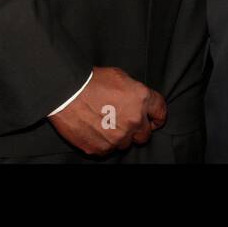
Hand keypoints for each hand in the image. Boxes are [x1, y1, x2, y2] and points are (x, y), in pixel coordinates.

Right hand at [48, 66, 166, 156]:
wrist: (66, 92)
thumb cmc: (91, 81)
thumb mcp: (121, 77)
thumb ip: (135, 92)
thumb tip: (139, 102)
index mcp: (141, 100)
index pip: (161, 112)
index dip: (158, 116)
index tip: (155, 120)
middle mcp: (134, 120)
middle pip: (145, 135)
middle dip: (138, 129)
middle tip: (125, 122)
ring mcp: (118, 137)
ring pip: (126, 144)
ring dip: (120, 136)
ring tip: (105, 123)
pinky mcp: (102, 148)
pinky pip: (108, 150)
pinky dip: (104, 142)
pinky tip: (95, 130)